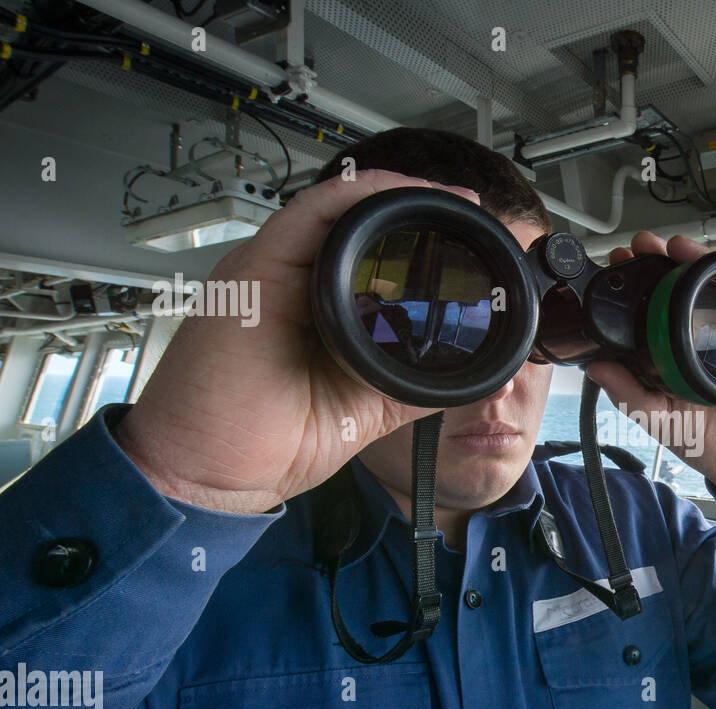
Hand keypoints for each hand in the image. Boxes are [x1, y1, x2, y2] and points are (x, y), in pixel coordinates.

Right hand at [113, 171, 476, 513]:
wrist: (209, 473)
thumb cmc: (264, 445)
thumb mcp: (364, 409)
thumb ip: (408, 383)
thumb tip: (467, 375)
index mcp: (314, 308)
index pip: (370, 254)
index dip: (420, 237)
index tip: (473, 237)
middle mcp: (290, 281)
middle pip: (357, 223)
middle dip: (418, 206)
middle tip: (471, 206)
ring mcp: (270, 271)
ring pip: (337, 208)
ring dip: (398, 194)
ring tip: (449, 198)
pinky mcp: (254, 270)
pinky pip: (310, 213)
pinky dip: (358, 197)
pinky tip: (401, 194)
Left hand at [585, 231, 715, 501]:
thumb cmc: (710, 444)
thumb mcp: (661, 422)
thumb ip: (629, 396)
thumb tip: (595, 367)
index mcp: (670, 353)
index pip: (651, 307)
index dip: (635, 283)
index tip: (618, 263)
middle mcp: (701, 337)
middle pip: (682, 285)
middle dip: (662, 259)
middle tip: (644, 246)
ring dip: (699, 258)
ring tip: (681, 246)